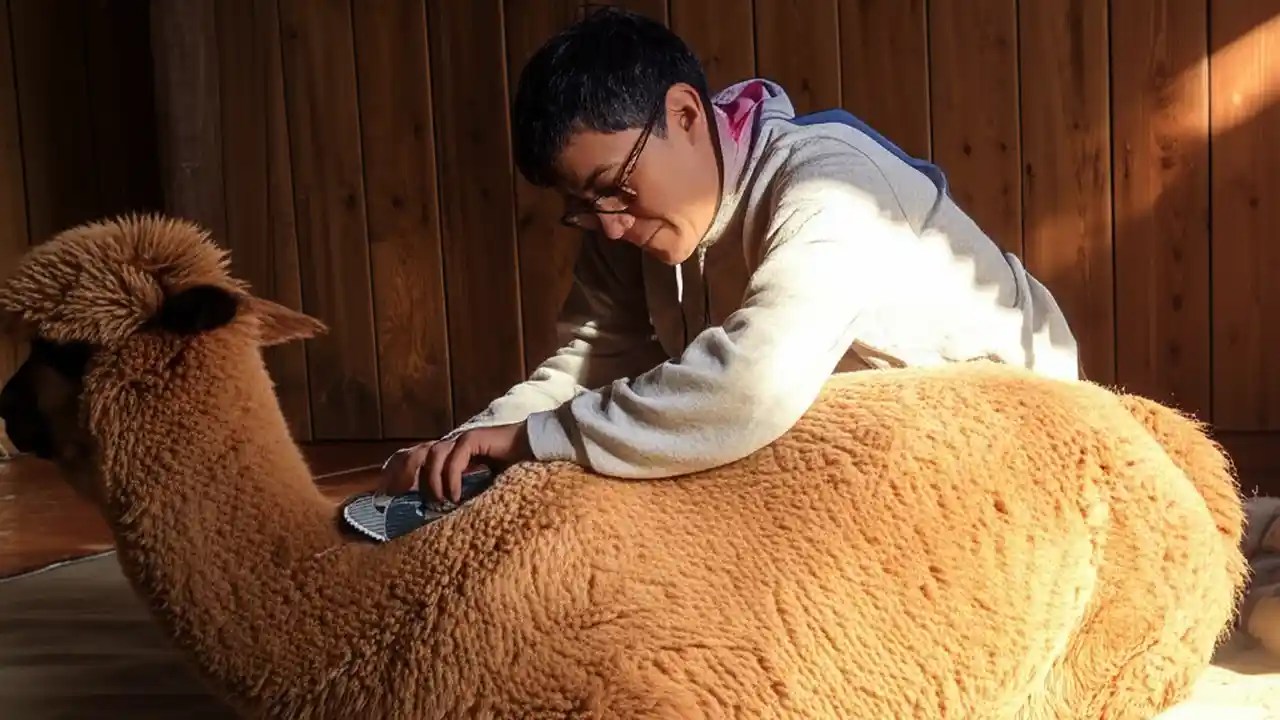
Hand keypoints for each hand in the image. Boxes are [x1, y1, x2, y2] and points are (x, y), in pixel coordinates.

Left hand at [380, 422, 532, 502]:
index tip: (391, 496)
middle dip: (405, 475)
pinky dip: (451, 479)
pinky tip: (455, 497)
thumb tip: (443, 514)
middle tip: (406, 499)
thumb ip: (462, 492)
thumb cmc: (509, 469)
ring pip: (433, 456)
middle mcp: (451, 444)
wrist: (533, 450)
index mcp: (449, 454)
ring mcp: (462, 439)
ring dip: (433, 482)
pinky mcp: (474, 438)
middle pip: (416, 453)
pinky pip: (455, 458)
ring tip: (442, 502)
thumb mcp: (478, 485)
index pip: (415, 458)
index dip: (400, 473)